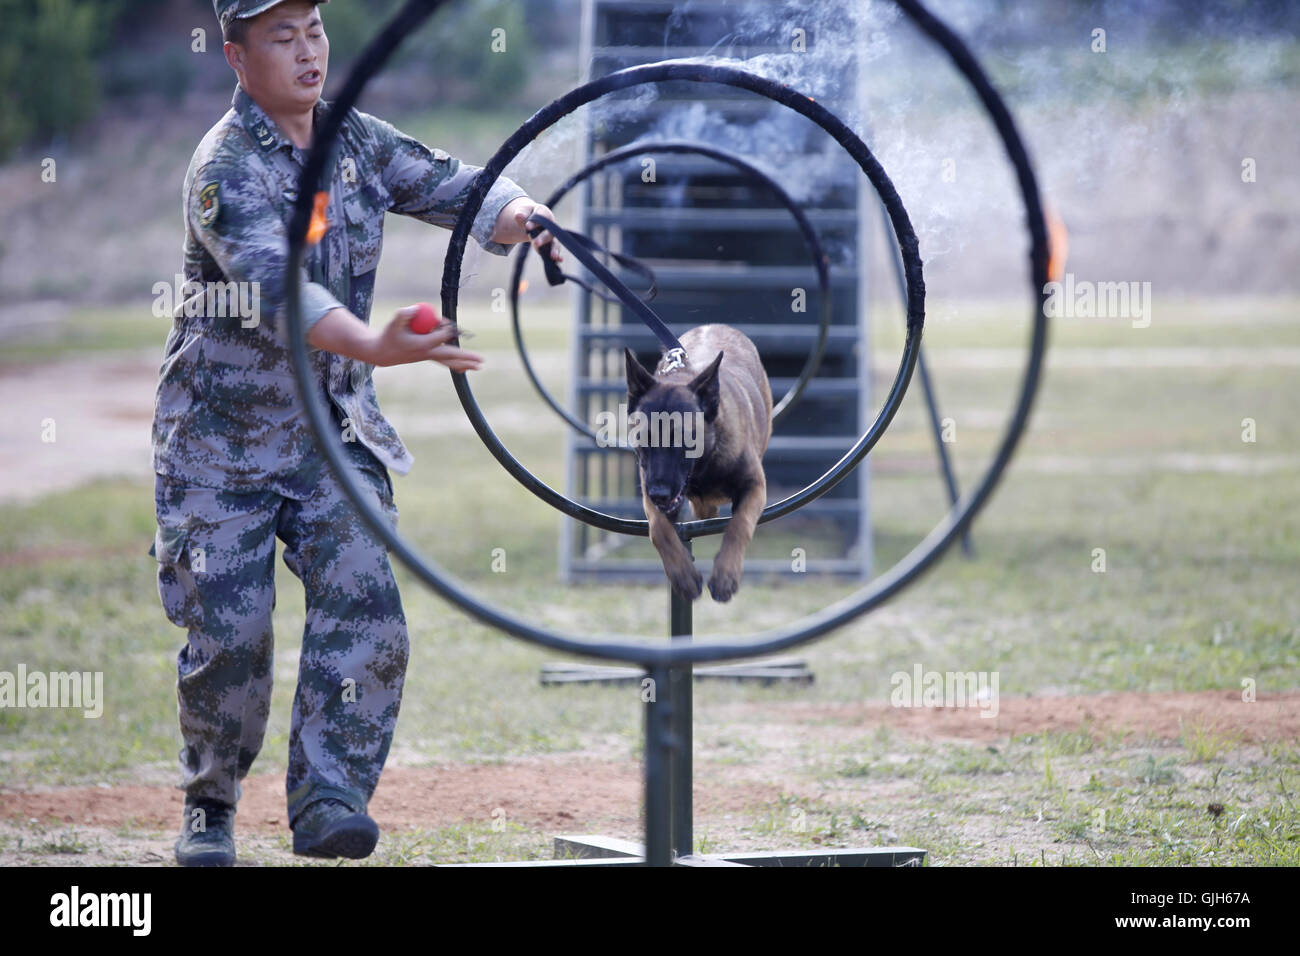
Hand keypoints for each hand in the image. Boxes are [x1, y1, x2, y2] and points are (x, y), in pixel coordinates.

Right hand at [366, 305, 483, 371]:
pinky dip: (455, 364)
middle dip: (466, 357)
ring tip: (479, 366)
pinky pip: (444, 361)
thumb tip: (416, 308)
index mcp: (422, 345)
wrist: (382, 353)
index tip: (442, 320)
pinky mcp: (428, 356)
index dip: (446, 326)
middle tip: (482, 360)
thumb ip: (404, 314)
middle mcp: (428, 353)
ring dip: (464, 363)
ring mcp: (428, 356)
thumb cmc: (389, 335)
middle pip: (451, 355)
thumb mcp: (394, 322)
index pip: (442, 336)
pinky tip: (464, 369)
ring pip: (449, 360)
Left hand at [513, 201, 562, 262]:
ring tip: (553, 256)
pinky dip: (558, 254)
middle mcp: (550, 224)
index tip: (527, 227)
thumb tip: (518, 216)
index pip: (541, 216)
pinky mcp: (550, 244)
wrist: (530, 220)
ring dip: (554, 249)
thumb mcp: (522, 211)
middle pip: (549, 231)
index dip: (535, 222)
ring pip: (554, 242)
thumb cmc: (527, 214)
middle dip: (543, 238)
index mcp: (544, 213)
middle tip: (535, 243)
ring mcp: (551, 235)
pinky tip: (559, 260)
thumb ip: (521, 214)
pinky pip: (554, 249)